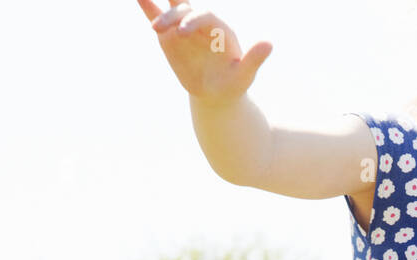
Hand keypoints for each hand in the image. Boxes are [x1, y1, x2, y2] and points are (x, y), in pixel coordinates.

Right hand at [138, 1, 272, 105]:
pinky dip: (148, 7)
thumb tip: (269, 44)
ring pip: (172, 12)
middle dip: (176, 15)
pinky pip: (158, 18)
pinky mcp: (170, 38)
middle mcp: (202, 24)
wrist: (216, 94)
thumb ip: (254, 59)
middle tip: (163, 28)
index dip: (194, 21)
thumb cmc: (233, 84)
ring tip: (155, 27)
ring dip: (162, 15)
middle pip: (187, 9)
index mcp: (220, 29)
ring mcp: (184, 28)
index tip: (182, 32)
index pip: (206, 16)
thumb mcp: (244, 75)